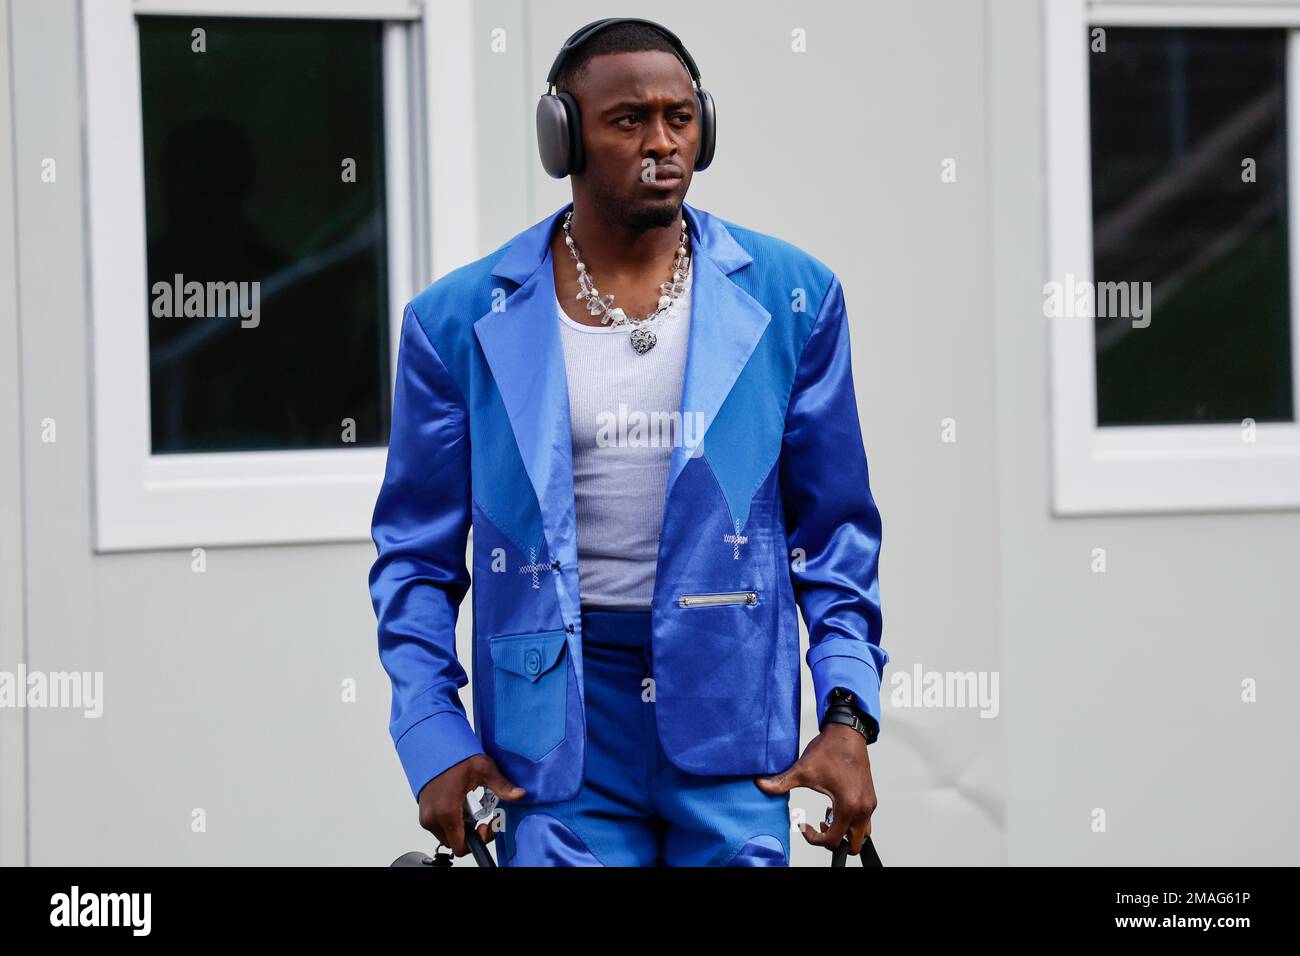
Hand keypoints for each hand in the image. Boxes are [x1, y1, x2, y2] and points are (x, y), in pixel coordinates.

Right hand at [417, 754, 525, 855]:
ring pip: (447, 836)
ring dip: (462, 828)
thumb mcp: (483, 769)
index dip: (479, 840)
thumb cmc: (455, 757)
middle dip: (472, 834)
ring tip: (471, 808)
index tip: (487, 825)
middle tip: (483, 818)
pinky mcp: (424, 813)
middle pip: (456, 842)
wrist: (433, 747)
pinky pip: (440, 827)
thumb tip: (520, 794)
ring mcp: (426, 816)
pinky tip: (461, 805)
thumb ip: (501, 786)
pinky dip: (452, 822)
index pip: (461, 847)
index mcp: (446, 812)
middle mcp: (432, 818)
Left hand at [755, 724, 876, 854]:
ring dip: (844, 832)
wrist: (847, 732)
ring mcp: (868, 804)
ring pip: (861, 834)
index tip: (803, 825)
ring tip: (827, 817)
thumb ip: (781, 782)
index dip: (814, 838)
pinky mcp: (870, 798)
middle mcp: (862, 808)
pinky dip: (850, 822)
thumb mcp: (803, 769)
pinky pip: (864, 821)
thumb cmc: (830, 750)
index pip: (832, 840)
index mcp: (848, 806)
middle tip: (817, 826)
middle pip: (852, 845)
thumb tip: (761, 785)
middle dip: (832, 840)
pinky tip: (835, 809)